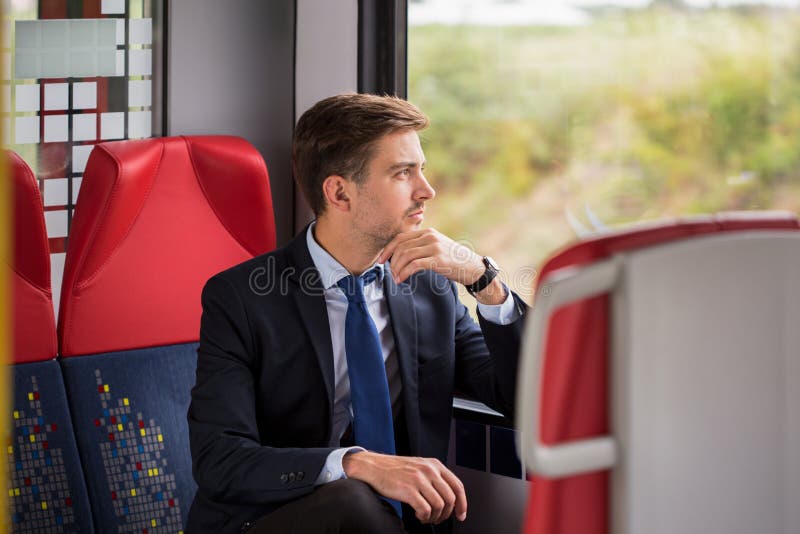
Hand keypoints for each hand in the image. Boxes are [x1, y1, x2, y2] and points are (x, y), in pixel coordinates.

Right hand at [343, 451, 466, 523]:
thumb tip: (450, 498)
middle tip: (438, 519)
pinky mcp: (408, 490)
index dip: (462, 503)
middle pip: (450, 498)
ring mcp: (419, 479)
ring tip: (426, 517)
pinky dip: (424, 517)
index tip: (461, 514)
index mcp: (434, 464)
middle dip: (446, 514)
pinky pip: (425, 510)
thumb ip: (434, 477)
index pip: (457, 485)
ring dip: (434, 517)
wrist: (373, 467)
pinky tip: (418, 515)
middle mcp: (429, 470)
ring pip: (439, 506)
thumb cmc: (395, 469)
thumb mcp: (419, 466)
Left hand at [378, 228, 482, 285]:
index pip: (401, 237)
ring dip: (397, 268)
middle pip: (401, 246)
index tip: (380, 260)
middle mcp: (430, 236)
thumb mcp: (436, 247)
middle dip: (391, 261)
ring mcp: (435, 247)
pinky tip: (401, 279)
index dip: (388, 249)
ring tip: (396, 278)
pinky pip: (414, 265)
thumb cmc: (452, 260)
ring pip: (406, 255)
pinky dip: (404, 273)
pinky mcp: (438, 259)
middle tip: (389, 272)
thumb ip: (420, 246)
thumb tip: (398, 255)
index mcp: (427, 232)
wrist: (472, 267)